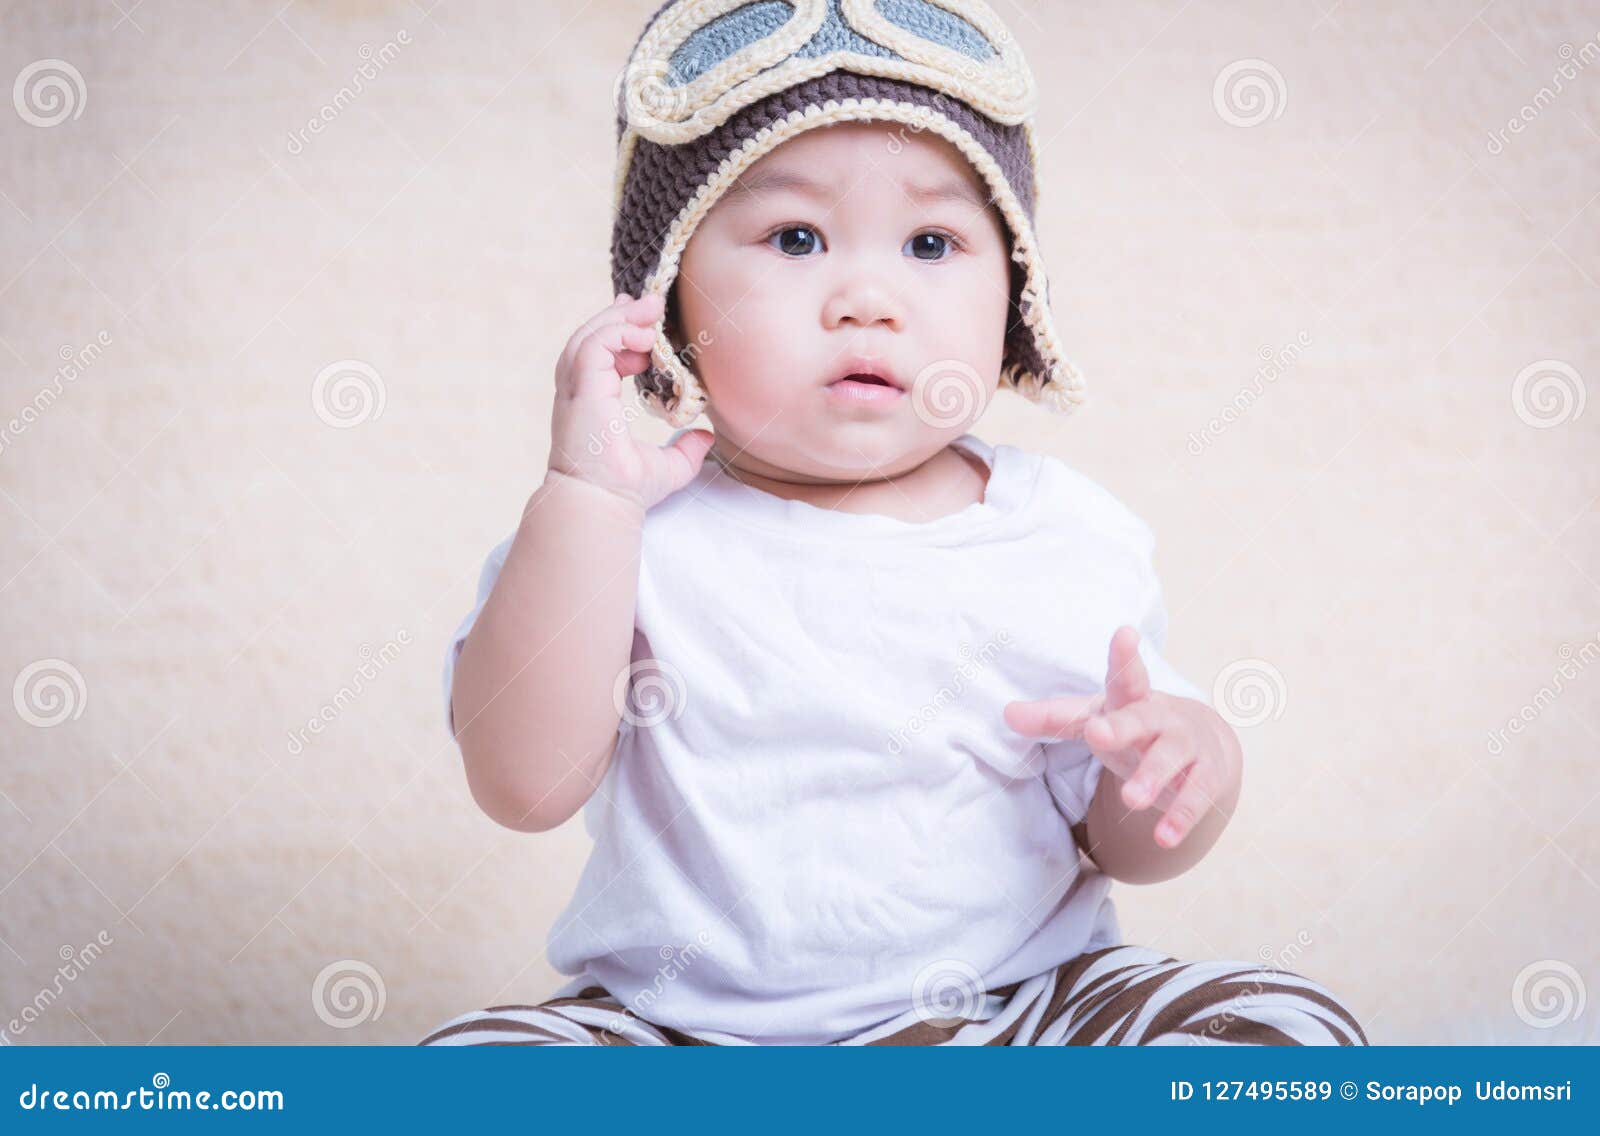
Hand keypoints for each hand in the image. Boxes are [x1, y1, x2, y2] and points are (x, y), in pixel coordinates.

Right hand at [547, 292, 714, 509]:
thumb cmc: (625, 490)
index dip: (619, 333)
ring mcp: (575, 391)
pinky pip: (595, 346)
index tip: (645, 323)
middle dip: (620, 316)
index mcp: (591, 404)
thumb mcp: (668, 466)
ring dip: (620, 318)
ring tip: (650, 308)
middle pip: (591, 337)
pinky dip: (618, 334)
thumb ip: (686, 450)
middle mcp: (578, 393)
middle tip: (651, 302)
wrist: (603, 504)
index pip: (598, 356)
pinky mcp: (581, 391)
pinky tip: (645, 337)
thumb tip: (707, 436)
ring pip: (589, 336)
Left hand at [1004, 625, 1237, 849]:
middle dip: (1121, 727)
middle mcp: (1160, 718)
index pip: (1124, 676)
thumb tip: (1006, 713)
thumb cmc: (1136, 726)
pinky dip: (1181, 818)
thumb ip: (1054, 718)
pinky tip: (1165, 838)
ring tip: (1132, 802)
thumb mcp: (1098, 718)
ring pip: (1170, 759)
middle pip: (1140, 720)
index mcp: (1130, 700)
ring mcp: (1186, 746)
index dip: (1123, 657)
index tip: (1124, 633)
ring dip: (1151, 779)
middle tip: (1098, 734)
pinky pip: (1196, 797)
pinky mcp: (1207, 776)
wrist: (1204, 742)